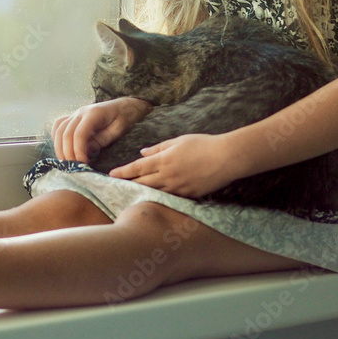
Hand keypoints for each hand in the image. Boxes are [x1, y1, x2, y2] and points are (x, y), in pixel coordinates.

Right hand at [52, 97, 152, 163]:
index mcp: (93, 114)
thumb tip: (85, 152)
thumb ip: (101, 140)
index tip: (82, 164)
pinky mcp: (74, 117)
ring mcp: (76, 113)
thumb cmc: (125, 117)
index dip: (77, 151)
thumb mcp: (118, 130)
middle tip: (74, 167)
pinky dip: (57, 138)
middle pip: (65, 133)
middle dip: (67, 152)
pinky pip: (59, 126)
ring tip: (67, 162)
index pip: (78, 134)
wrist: (126, 105)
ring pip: (59, 130)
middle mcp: (81, 112)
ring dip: (60, 148)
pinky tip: (62, 150)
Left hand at [108, 133, 240, 198]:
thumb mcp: (178, 141)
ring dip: (142, 192)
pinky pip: (170, 197)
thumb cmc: (203, 144)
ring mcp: (178, 188)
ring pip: (155, 192)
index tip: (111, 175)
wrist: (226, 158)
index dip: (123, 172)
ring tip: (131, 192)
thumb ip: (158, 148)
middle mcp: (168, 176)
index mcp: (164, 160)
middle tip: (116, 186)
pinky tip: (154, 197)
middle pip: (143, 182)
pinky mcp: (188, 195)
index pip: (137, 167)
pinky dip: (160, 197)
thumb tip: (142, 154)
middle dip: (129, 184)